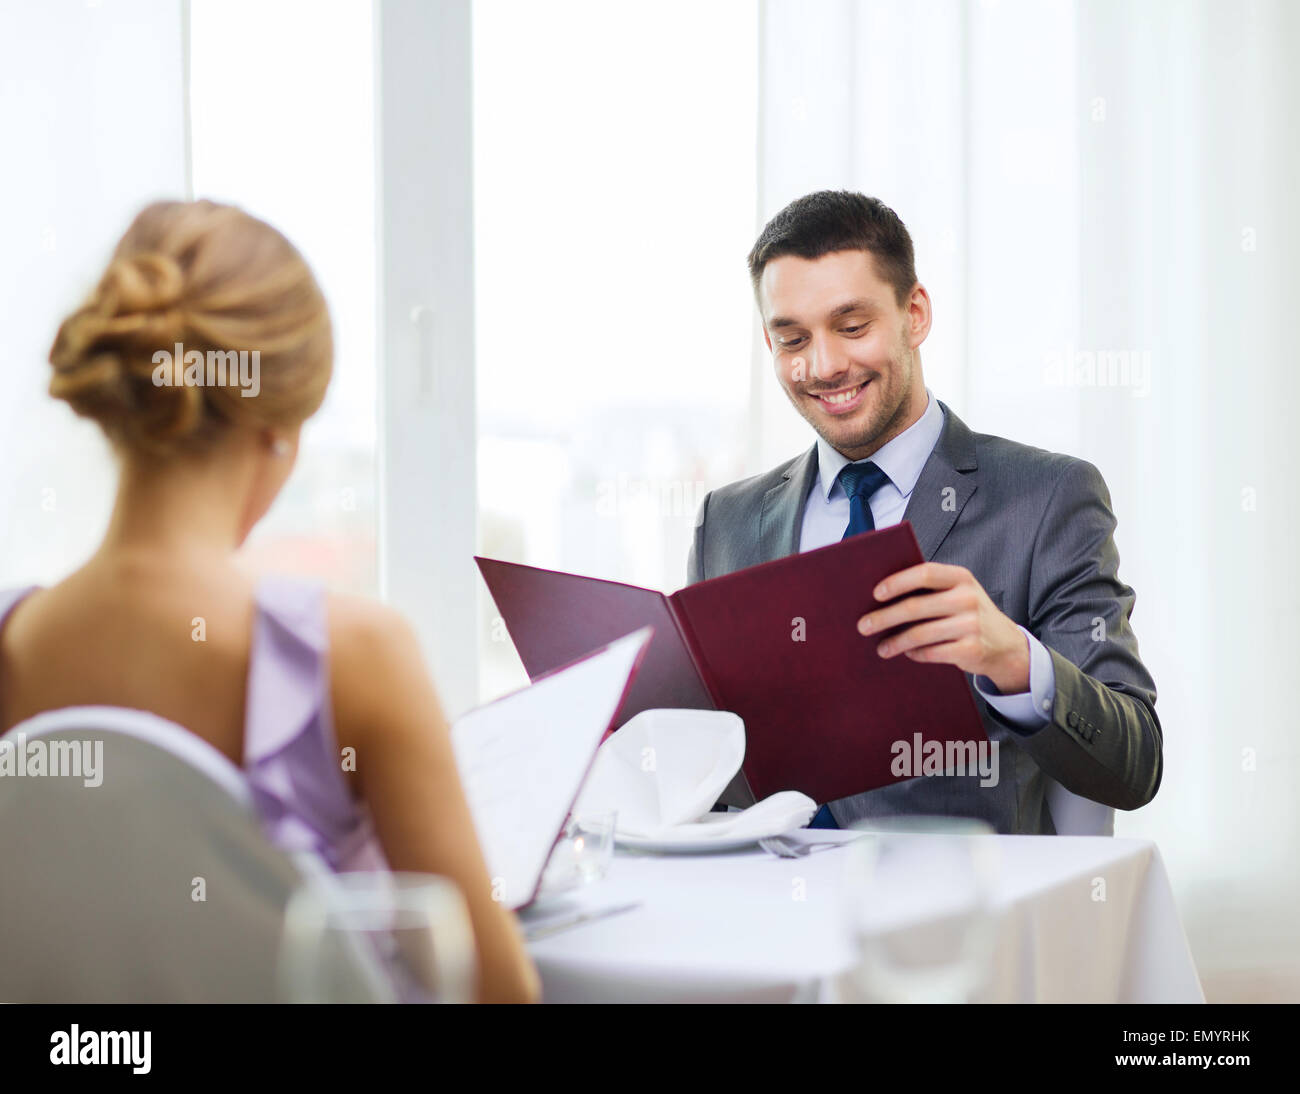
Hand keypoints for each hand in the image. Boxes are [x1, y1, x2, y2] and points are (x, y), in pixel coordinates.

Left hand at [857, 562, 1030, 693]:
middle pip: (915, 606)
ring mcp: (972, 624)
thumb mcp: (957, 593)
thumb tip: (880, 597)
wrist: (1006, 644)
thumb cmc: (968, 614)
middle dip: (884, 617)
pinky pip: (932, 652)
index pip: (925, 573)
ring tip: (880, 648)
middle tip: (863, 626)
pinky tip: (906, 654)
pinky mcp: (972, 649)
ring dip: (895, 642)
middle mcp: (968, 598)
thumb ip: (929, 590)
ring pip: (920, 634)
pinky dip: (915, 654)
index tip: (875, 594)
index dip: (897, 582)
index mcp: (961, 577)